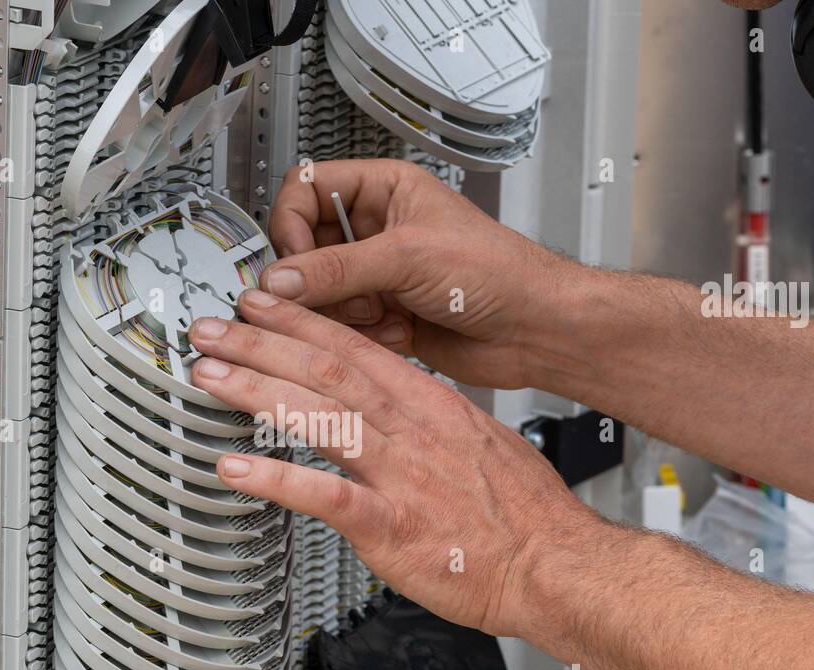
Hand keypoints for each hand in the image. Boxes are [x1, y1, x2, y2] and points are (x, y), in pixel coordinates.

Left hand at [187, 288, 594, 636]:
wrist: (558, 565)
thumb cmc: (527, 516)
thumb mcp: (481, 445)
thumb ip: (431, 427)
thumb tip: (398, 419)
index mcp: (433, 405)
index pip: (356, 348)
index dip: (301, 322)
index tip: (262, 303)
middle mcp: (412, 429)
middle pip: (326, 369)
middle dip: (262, 343)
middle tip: (213, 328)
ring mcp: (400, 475)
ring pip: (318, 417)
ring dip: (256, 391)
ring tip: (210, 375)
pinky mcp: (391, 525)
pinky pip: (323, 496)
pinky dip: (274, 480)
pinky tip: (233, 470)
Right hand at [262, 158, 587, 389]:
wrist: (534, 330)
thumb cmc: (499, 272)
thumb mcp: (408, 256)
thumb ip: (335, 268)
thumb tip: (279, 277)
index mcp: (385, 190)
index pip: (305, 190)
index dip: (292, 224)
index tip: (297, 259)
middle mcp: (377, 231)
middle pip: (306, 248)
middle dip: (316, 278)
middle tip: (330, 295)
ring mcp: (378, 277)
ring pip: (320, 293)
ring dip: (342, 310)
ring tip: (376, 313)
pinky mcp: (383, 318)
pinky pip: (342, 326)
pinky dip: (360, 334)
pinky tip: (395, 331)